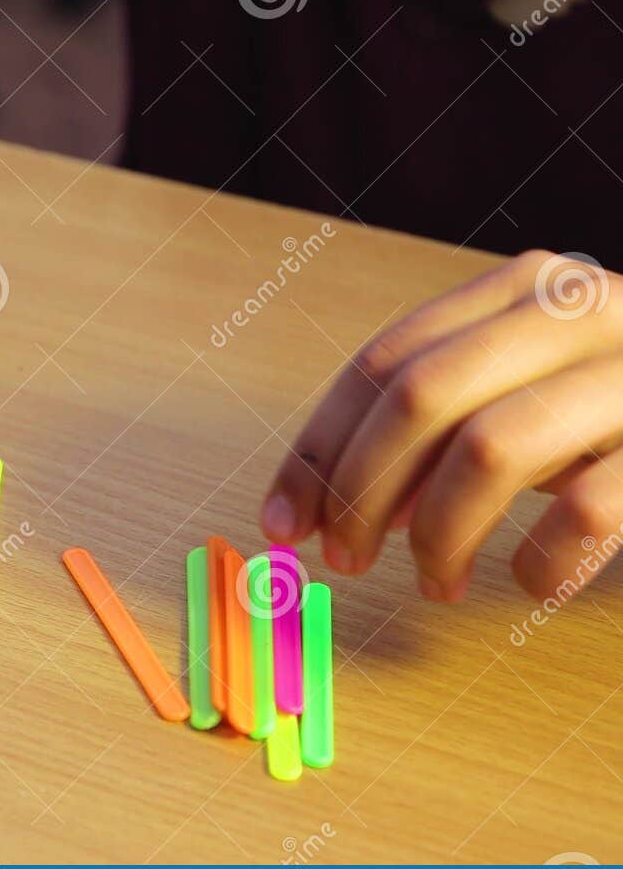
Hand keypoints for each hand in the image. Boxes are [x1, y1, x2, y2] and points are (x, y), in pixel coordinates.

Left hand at [261, 250, 622, 602]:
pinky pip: (587, 508)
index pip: (381, 362)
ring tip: (434, 581)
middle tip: (342, 561)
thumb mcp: (527, 389)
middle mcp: (578, 308)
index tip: (279, 520)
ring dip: (438, 532)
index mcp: (522, 287)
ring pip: (492, 448)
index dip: (318, 447)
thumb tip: (330, 501)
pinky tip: (526, 581)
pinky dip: (539, 559)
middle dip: (360, 489)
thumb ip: (437, 424)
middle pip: (419, 397)